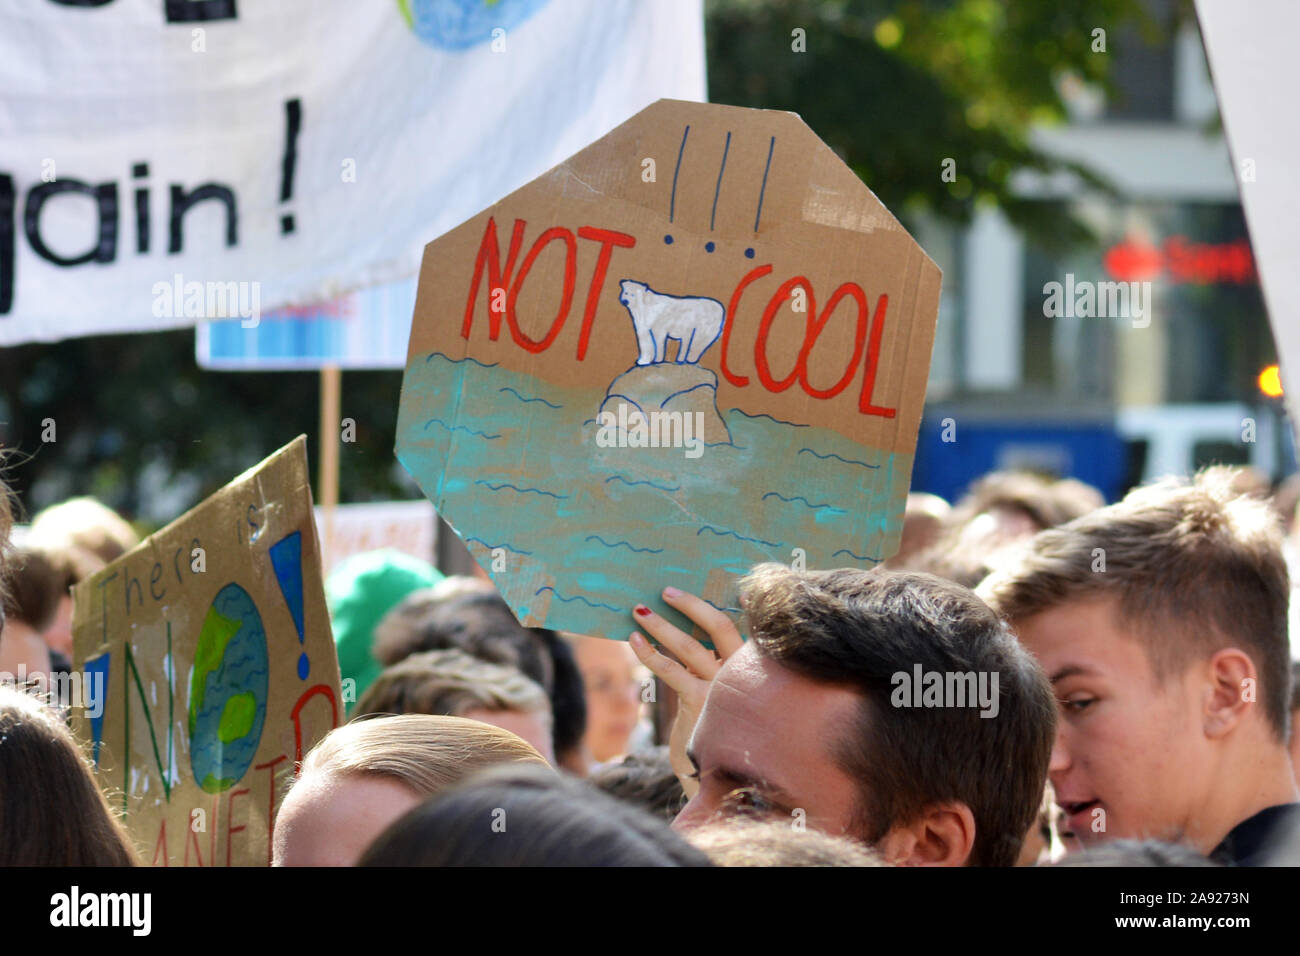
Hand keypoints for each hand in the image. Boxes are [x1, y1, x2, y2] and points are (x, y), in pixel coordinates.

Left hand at [628, 587, 743, 797]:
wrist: (711, 769)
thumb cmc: (710, 721)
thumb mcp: (718, 688)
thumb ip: (713, 658)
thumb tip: (688, 625)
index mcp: (748, 663)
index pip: (743, 624)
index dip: (739, 602)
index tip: (732, 583)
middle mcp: (740, 673)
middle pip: (719, 626)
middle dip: (691, 604)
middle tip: (665, 590)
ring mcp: (721, 687)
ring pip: (689, 646)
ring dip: (660, 626)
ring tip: (638, 611)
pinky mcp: (700, 703)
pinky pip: (671, 670)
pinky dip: (650, 653)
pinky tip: (634, 641)